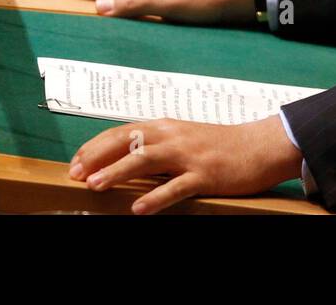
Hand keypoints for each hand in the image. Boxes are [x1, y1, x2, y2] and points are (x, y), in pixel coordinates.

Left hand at [68, 115, 303, 213]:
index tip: (76, 162)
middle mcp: (172, 136)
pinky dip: (156, 197)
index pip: (121, 132)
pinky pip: (177, 186)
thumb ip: (155, 145)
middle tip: (76, 174)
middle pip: (127, 141)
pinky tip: (139, 208)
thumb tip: (122, 159)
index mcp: (164, 127)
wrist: (259, 146)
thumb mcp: (182, 138)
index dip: (95, 146)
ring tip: (96, 185)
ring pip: (146, 159)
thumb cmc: (219, 144)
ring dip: (118, 171)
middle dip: (98, 157)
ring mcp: (188, 155)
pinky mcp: (205, 174)